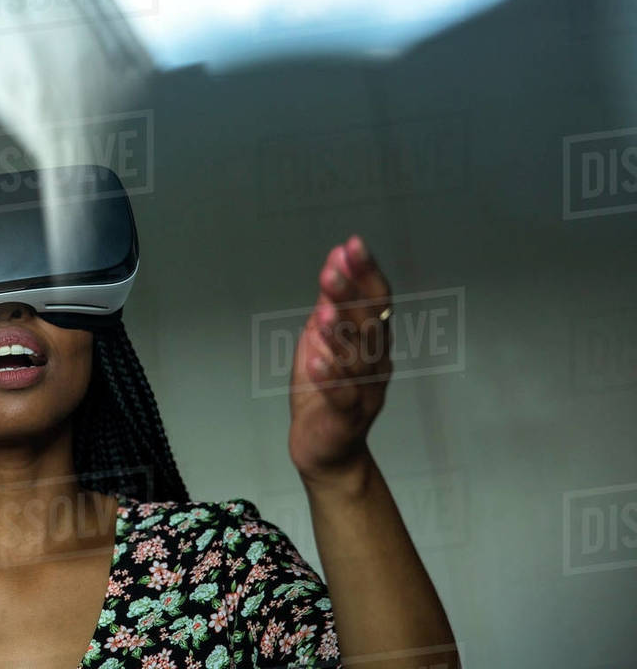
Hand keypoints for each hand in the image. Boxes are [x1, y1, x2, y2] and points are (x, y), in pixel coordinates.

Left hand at [288, 235, 392, 487]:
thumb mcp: (325, 335)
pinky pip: (341, 396)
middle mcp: (376, 361)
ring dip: (341, 335)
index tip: (352, 244)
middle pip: (367, 324)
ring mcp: (364, 390)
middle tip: (329, 273)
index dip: (366, 272)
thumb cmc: (326, 388)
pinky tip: (318, 360)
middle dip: (349, 296)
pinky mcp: (346, 417)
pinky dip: (330, 378)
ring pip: (357, 359)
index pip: (375, 299)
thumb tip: (337, 252)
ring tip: (324, 313)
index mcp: (373, 339)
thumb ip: (334, 298)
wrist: (326, 449)